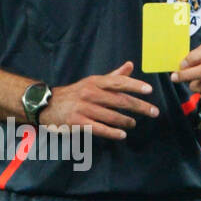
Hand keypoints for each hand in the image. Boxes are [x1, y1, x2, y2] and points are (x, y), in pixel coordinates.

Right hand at [41, 61, 156, 140]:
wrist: (46, 104)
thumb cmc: (75, 93)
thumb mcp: (92, 82)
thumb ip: (113, 76)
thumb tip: (130, 65)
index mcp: (95, 82)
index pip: (118, 82)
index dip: (134, 85)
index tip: (149, 90)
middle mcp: (90, 93)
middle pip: (119, 100)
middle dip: (139, 106)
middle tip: (154, 112)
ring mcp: (84, 108)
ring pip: (111, 115)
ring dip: (126, 121)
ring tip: (134, 123)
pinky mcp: (78, 122)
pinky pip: (99, 128)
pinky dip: (112, 132)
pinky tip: (122, 135)